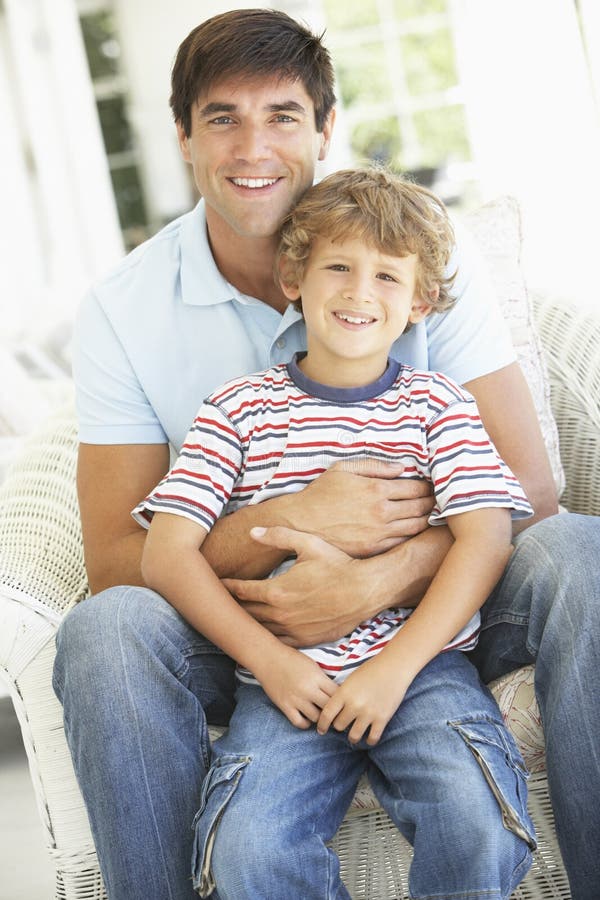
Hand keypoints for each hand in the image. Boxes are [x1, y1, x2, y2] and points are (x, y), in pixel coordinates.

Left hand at [223, 526, 375, 646]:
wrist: (366, 590)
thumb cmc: (337, 564)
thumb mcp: (308, 543)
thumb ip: (278, 536)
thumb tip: (252, 532)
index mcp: (277, 590)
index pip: (242, 591)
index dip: (228, 586)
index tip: (220, 583)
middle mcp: (281, 614)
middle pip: (246, 613)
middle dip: (233, 606)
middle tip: (221, 601)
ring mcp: (293, 630)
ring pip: (260, 630)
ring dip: (248, 623)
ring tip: (237, 617)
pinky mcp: (306, 640)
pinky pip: (278, 641)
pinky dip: (267, 636)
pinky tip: (264, 630)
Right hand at [255, 645, 336, 729]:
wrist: (268, 657)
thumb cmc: (291, 658)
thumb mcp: (312, 664)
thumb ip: (323, 679)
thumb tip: (335, 693)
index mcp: (317, 677)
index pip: (337, 694)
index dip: (341, 699)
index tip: (341, 702)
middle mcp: (308, 690)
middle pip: (329, 708)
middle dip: (333, 710)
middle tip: (333, 712)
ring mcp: (296, 699)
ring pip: (316, 718)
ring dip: (319, 717)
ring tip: (320, 714)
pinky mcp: (285, 706)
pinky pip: (299, 723)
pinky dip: (305, 723)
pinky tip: (307, 718)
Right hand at [280, 459, 433, 557]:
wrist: (300, 523)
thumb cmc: (320, 494)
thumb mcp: (343, 469)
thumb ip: (374, 466)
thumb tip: (402, 467)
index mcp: (376, 490)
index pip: (416, 487)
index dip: (427, 486)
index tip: (430, 485)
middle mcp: (381, 512)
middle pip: (420, 507)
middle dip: (432, 502)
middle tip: (436, 499)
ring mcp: (379, 533)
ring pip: (416, 526)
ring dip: (427, 519)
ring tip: (430, 513)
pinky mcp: (373, 549)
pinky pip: (402, 542)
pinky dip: (413, 535)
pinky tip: (414, 529)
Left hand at [317, 656, 409, 745]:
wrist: (393, 667)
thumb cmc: (370, 670)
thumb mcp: (350, 680)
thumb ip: (341, 695)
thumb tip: (332, 712)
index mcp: (344, 693)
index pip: (326, 714)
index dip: (322, 725)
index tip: (321, 730)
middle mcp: (354, 705)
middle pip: (339, 726)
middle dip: (339, 726)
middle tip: (343, 725)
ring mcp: (369, 713)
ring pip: (354, 736)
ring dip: (353, 736)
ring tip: (354, 735)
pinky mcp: (382, 718)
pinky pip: (372, 738)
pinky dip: (369, 740)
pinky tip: (368, 738)